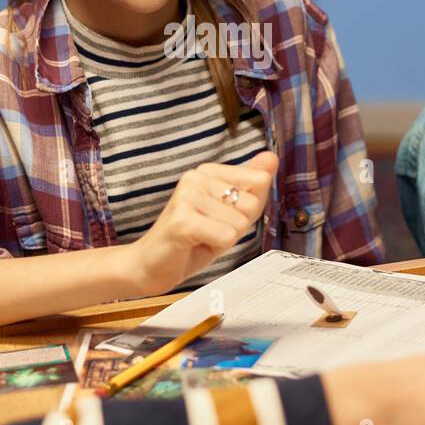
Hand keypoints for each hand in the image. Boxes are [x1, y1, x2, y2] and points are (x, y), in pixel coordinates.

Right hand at [128, 151, 277, 294]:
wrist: (152, 266)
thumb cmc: (192, 240)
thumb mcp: (229, 212)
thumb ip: (249, 186)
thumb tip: (271, 157)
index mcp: (207, 171)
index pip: (259, 182)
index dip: (247, 210)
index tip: (220, 218)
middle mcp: (195, 176)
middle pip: (252, 204)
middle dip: (236, 226)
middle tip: (210, 232)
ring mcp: (187, 196)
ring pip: (239, 223)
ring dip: (223, 239)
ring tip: (200, 238)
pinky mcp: (182, 220)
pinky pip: (226, 236)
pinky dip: (216, 247)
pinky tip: (193, 244)